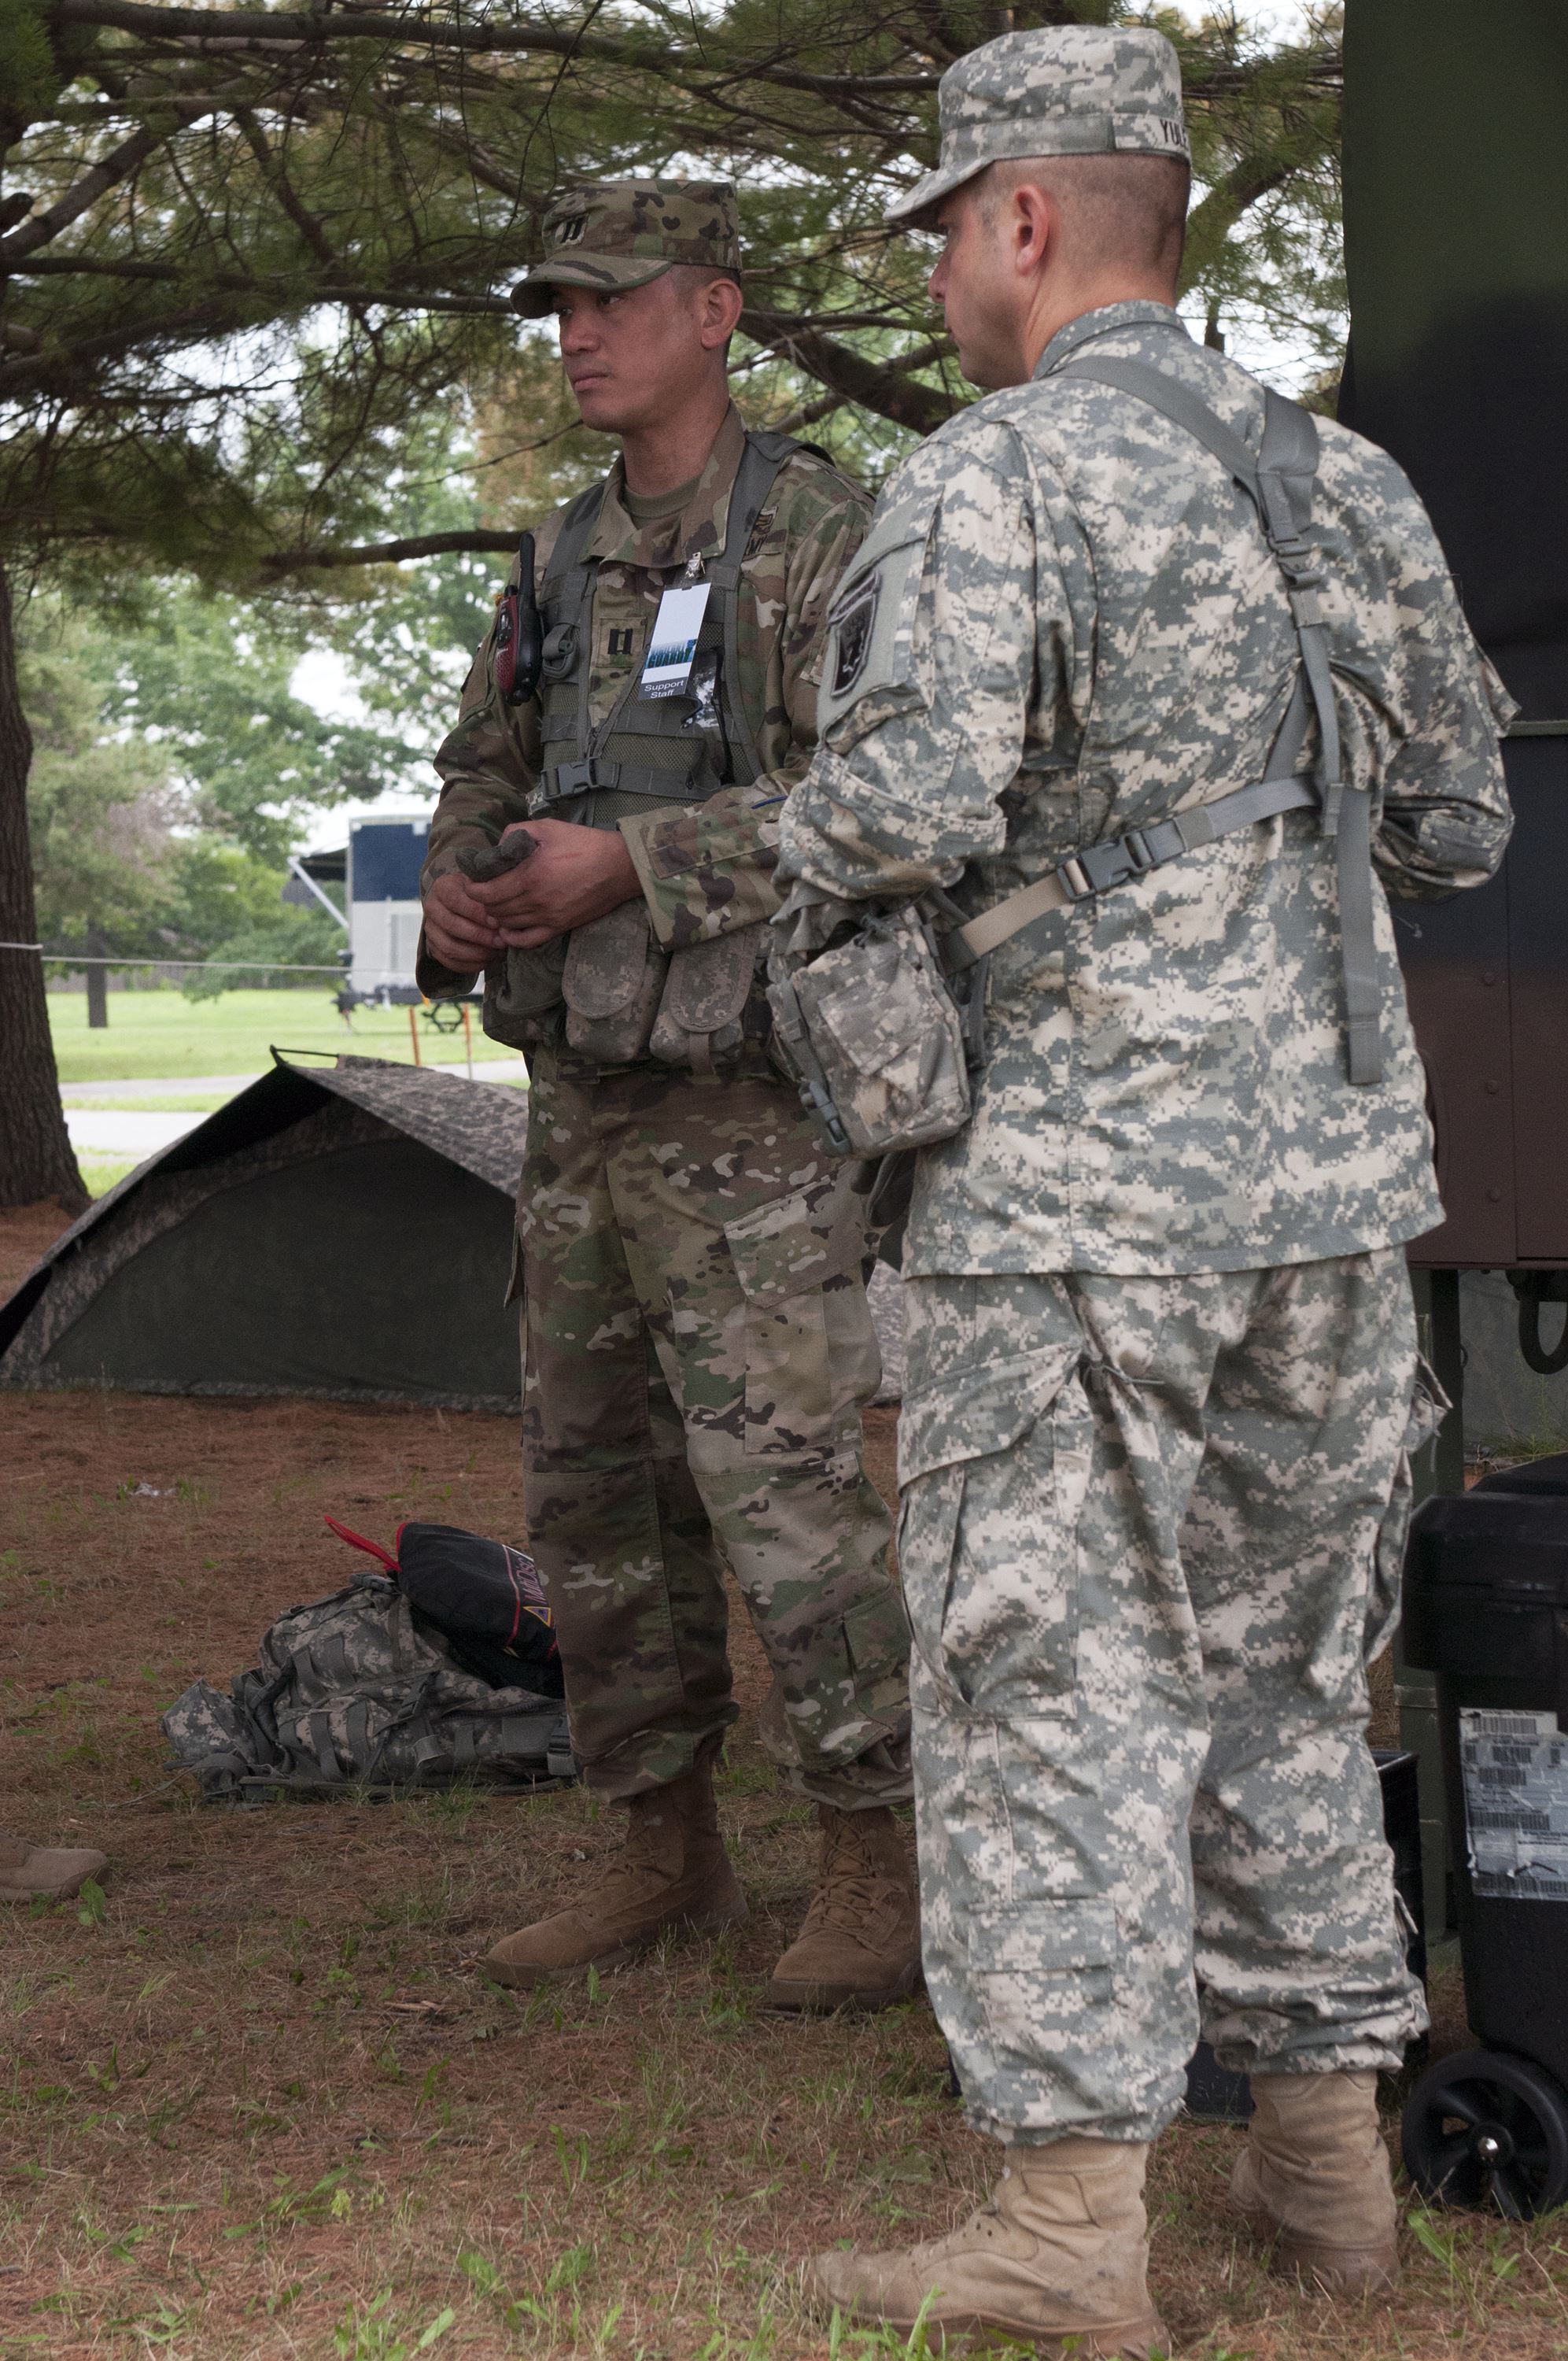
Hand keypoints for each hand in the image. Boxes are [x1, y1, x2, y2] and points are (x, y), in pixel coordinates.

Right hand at [422, 869, 505, 969]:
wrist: (460, 903)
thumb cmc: (476, 894)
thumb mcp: (481, 887)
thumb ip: (488, 899)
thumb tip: (502, 921)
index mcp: (442, 887)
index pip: (456, 901)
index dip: (478, 914)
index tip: (497, 923)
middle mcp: (432, 907)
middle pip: (452, 926)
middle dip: (480, 936)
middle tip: (500, 941)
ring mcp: (430, 929)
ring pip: (449, 947)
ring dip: (476, 953)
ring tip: (495, 952)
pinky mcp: (433, 947)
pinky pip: (449, 961)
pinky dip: (470, 964)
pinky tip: (487, 960)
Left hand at [468, 818, 640, 949]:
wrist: (619, 867)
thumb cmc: (584, 844)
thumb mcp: (547, 827)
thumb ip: (516, 833)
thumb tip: (497, 847)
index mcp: (530, 875)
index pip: (487, 892)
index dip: (474, 888)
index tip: (473, 881)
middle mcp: (535, 901)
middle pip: (494, 909)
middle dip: (483, 900)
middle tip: (484, 889)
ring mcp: (547, 917)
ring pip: (507, 924)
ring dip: (497, 915)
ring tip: (497, 903)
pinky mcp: (559, 927)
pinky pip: (527, 940)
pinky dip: (512, 937)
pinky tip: (507, 929)